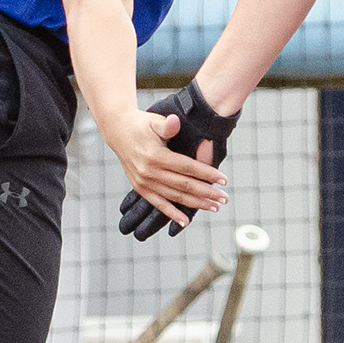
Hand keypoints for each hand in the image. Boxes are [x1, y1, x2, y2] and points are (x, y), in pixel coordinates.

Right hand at [118, 79, 240, 240]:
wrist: (118, 131)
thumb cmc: (141, 124)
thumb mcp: (154, 120)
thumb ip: (166, 124)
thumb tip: (175, 122)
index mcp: (156, 156)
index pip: (188, 168)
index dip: (207, 174)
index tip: (223, 180)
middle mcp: (150, 172)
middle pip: (184, 186)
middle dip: (207, 193)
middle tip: (225, 198)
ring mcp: (144, 182)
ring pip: (175, 197)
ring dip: (196, 203)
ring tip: (214, 207)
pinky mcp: (140, 188)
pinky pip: (158, 204)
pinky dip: (172, 213)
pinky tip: (185, 221)